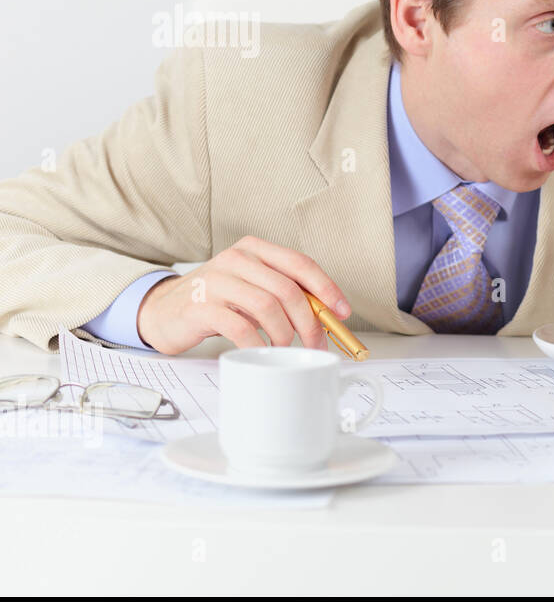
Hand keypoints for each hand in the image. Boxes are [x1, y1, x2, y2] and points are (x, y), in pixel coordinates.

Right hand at [136, 235, 351, 354]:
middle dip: (309, 321)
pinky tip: (260, 351)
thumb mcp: (251, 288)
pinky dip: (257, 344)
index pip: (300, 264)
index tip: (342, 312)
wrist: (162, 311)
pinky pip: (241, 327)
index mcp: (254, 249)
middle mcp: (236, 259)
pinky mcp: (200, 306)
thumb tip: (326, 313)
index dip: (327, 288)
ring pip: (268, 307)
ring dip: (284, 334)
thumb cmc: (216, 301)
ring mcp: (216, 281)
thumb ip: (283, 293)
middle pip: (288, 289)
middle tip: (315, 343)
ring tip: (284, 348)